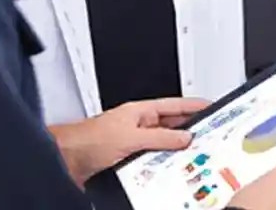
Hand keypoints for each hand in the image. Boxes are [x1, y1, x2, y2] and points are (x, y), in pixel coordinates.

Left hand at [49, 97, 207, 185]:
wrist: (66, 158)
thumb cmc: (88, 139)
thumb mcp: (131, 137)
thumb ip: (160, 138)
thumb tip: (184, 137)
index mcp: (139, 111)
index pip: (174, 105)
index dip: (193, 105)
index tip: (210, 107)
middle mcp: (137, 125)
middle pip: (170, 126)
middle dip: (188, 131)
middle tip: (207, 135)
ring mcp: (132, 142)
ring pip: (161, 146)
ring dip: (172, 152)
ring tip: (190, 156)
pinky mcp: (127, 159)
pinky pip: (151, 161)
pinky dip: (160, 166)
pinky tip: (167, 171)